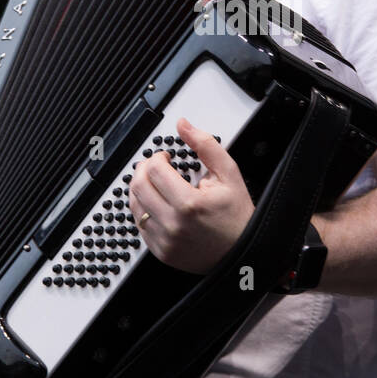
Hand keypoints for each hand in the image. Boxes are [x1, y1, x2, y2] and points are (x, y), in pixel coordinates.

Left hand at [127, 117, 254, 273]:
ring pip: (134, 206)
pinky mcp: (160, 252)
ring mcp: (164, 241)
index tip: (166, 158)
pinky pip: (140, 225)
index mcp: (189, 204)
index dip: (158, 157)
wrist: (242, 253)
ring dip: (141, 189)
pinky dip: (144, 210)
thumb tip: (184, 125)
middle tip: (157, 167)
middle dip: (144, 169)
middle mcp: (173, 224)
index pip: (154, 170)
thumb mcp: (229, 174)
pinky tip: (158, 204)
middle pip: (138, 186)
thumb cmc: (237, 216)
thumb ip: (205, 145)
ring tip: (156, 184)